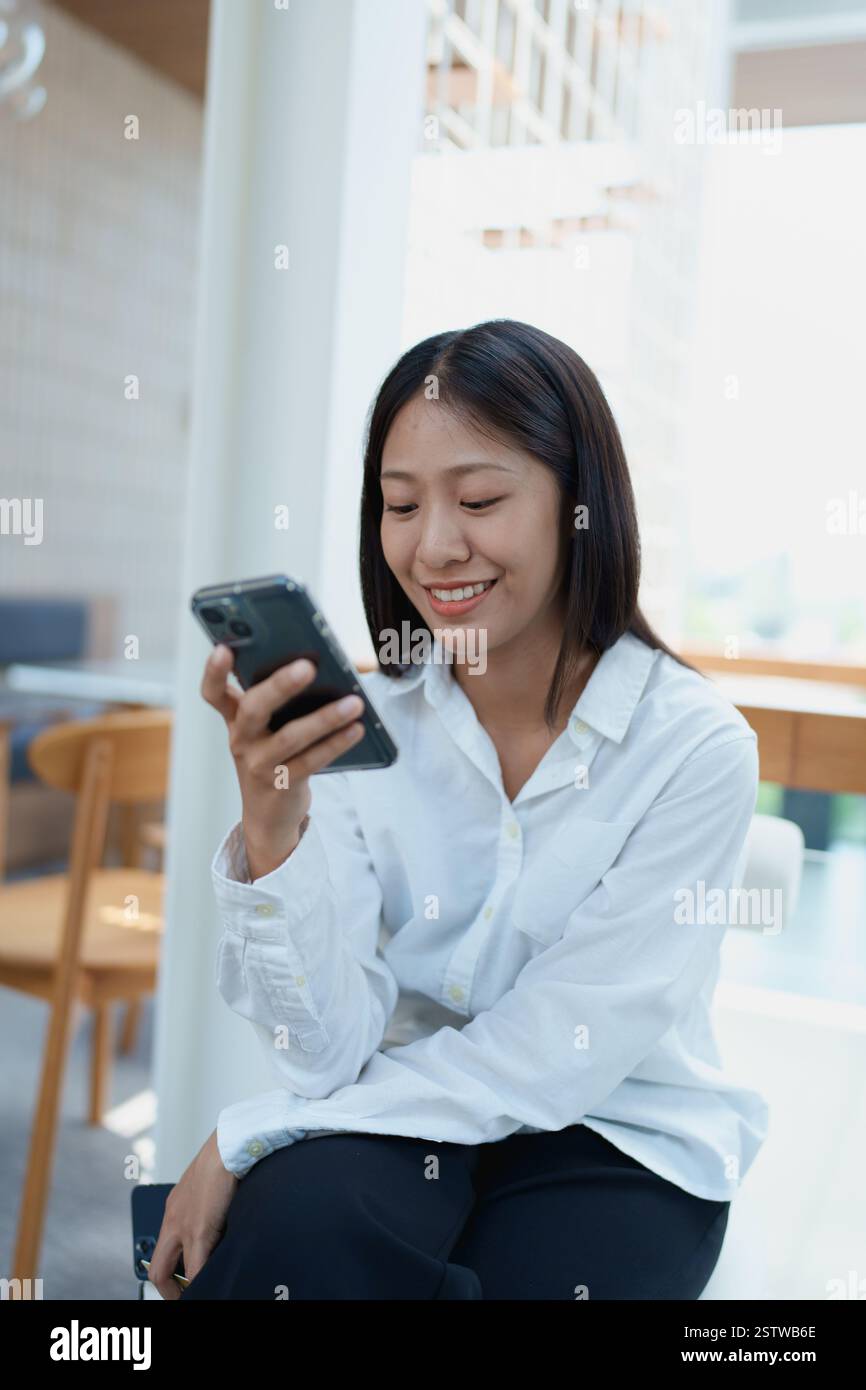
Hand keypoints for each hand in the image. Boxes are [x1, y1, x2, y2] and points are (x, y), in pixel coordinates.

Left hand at [148, 1129, 237, 1299]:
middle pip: (157, 1269)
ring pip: (169, 1273)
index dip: (170, 1272)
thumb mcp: (208, 1186)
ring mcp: (182, 1227)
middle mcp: (172, 1220)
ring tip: (200, 1291)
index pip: (163, 1250)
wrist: (229, 1146)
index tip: (182, 1280)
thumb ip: (205, 1207)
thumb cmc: (225, 1158)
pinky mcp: (198, 1231)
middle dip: (168, 1290)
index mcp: (174, 1208)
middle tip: (185, 1295)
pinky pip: (195, 1269)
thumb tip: (217, 1224)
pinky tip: (211, 1281)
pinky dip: (201, 1281)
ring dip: (184, 1287)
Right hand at [200, 644, 364, 877]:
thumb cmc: (276, 756)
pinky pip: (311, 761)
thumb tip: (356, 663)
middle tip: (308, 666)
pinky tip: (356, 730)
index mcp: (235, 718)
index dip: (214, 672)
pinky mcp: (281, 784)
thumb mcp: (272, 726)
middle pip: (253, 708)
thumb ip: (298, 695)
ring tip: (354, 703)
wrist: (269, 816)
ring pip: (290, 737)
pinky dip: (335, 744)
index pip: (214, 693)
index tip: (223, 649)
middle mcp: (241, 739)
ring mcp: (259, 763)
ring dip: (325, 718)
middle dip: (280, 685)